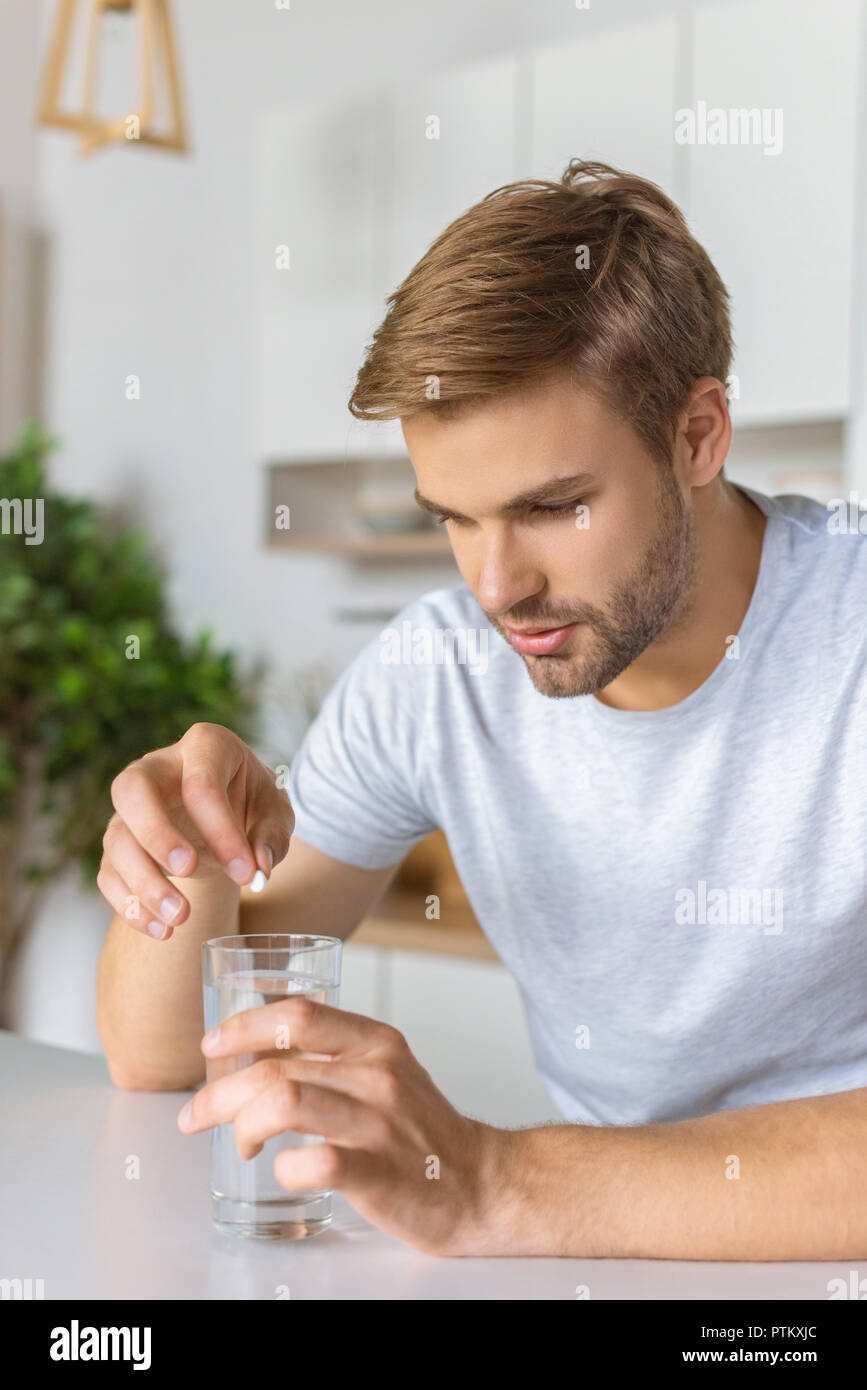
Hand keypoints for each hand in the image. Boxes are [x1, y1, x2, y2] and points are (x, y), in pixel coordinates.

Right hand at [97, 722, 293, 939]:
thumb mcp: (275, 813)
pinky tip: (161, 929)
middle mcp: (157, 768)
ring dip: (144, 881)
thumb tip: (260, 866)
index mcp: (204, 747)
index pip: (201, 783)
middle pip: (132, 789)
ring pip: (116, 838)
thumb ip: (272, 836)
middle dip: (157, 833)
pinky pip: (109, 873)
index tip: (246, 873)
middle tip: (189, 870)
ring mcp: (131, 807)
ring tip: (180, 918)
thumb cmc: (252, 805)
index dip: (221, 831)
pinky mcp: (120, 842)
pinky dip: (130, 904)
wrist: (226, 815)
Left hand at [177, 997, 516, 1256]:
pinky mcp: (380, 1173)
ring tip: (238, 1142)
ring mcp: (379, 1123)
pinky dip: (285, 1166)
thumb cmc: (420, 1130)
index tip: (212, 1046)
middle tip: (196, 1116)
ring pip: (284, 1103)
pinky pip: (314, 1161)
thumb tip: (256, 1053)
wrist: (480, 1183)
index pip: (298, 1015)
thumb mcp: (385, 1070)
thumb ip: (332, 1056)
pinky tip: (284, 1170)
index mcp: (377, 1042)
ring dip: (241, 1125)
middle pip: (275, 1068)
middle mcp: (377, 1075)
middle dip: (219, 1094)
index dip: (244, 1026)